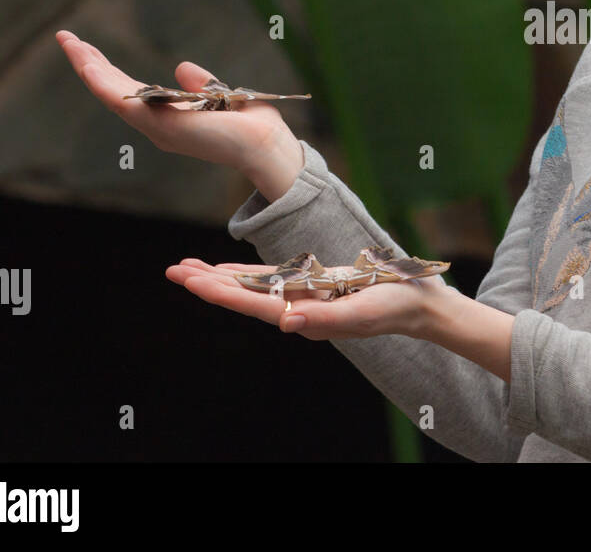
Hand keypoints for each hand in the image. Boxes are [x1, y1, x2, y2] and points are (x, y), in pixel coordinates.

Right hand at [55, 30, 301, 186]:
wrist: (264, 144)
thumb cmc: (247, 126)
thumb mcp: (216, 97)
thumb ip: (198, 85)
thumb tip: (181, 68)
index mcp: (166, 117)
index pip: (128, 89)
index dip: (106, 68)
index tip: (87, 47)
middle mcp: (155, 124)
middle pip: (112, 89)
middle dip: (88, 63)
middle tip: (65, 37)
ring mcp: (155, 126)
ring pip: (110, 93)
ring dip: (88, 68)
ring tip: (69, 43)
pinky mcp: (160, 125)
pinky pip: (124, 101)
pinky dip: (103, 83)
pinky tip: (87, 65)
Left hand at [166, 258, 445, 338]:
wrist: (418, 304)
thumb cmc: (394, 306)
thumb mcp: (363, 311)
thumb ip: (324, 318)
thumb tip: (285, 323)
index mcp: (306, 317)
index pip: (253, 304)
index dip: (221, 292)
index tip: (190, 280)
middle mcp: (297, 309)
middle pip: (244, 296)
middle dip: (208, 283)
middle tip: (173, 270)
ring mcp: (304, 298)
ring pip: (252, 286)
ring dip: (220, 277)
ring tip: (188, 266)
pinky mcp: (313, 287)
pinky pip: (272, 279)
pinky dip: (247, 273)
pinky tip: (228, 269)